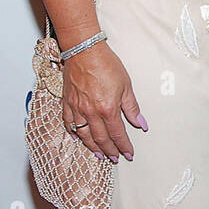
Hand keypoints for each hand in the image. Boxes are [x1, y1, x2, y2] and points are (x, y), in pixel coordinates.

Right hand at [62, 42, 146, 161]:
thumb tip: (141, 124)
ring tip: (99, 154)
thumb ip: (132, 108)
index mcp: (107, 109)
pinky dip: (74, 133)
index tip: (128, 154)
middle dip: (109, 151)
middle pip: (101, 139)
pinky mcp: (67, 103)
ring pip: (84, 135)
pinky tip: (78, 138)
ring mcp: (77, 109)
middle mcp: (91, 113)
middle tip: (115, 158)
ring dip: (92, 147)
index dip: (124, 146)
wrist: (84, 50)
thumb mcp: (126, 85)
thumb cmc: (106, 64)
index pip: (117, 134)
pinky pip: (68, 123)